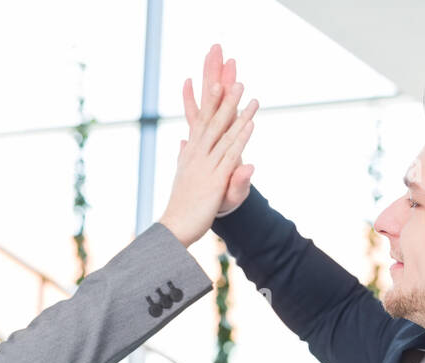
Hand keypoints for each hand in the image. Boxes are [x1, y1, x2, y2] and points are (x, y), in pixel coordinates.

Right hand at [158, 43, 257, 245]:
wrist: (175, 227)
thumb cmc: (182, 204)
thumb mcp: (187, 176)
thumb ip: (186, 157)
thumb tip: (183, 142)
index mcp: (190, 153)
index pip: (201, 120)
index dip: (210, 99)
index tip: (217, 78)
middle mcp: (197, 154)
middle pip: (211, 118)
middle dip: (222, 94)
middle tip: (232, 72)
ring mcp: (206, 165)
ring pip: (224, 132)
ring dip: (236, 109)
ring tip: (244, 88)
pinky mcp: (215, 179)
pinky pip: (230, 154)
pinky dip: (240, 138)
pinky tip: (249, 123)